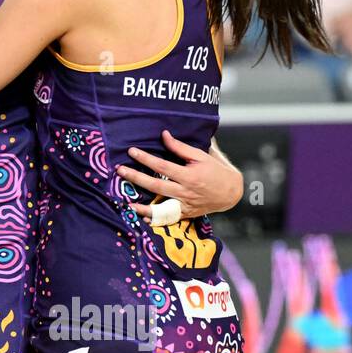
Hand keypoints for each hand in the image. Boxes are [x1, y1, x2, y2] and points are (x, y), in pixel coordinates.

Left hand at [115, 130, 242, 220]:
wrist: (231, 193)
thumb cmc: (216, 170)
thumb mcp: (201, 156)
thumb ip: (180, 147)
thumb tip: (164, 135)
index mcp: (189, 175)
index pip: (162, 166)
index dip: (146, 158)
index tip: (132, 151)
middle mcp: (185, 192)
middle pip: (156, 185)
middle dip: (136, 178)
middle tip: (119, 170)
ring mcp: (184, 205)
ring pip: (160, 206)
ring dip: (141, 205)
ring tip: (124, 201)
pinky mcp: (184, 214)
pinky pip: (166, 217)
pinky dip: (153, 217)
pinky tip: (139, 215)